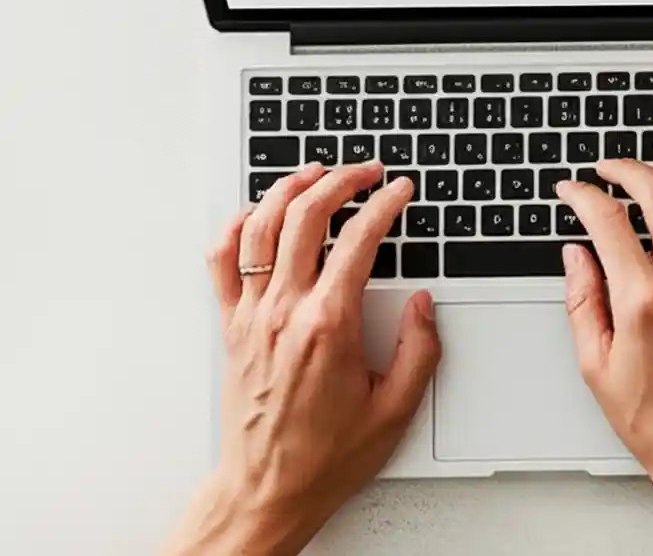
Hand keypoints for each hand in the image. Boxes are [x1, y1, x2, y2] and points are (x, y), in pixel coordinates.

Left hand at [164, 162, 440, 555]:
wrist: (268, 489)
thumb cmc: (325, 456)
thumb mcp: (396, 409)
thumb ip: (418, 350)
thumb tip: (423, 305)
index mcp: (329, 326)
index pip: (359, 240)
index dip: (385, 205)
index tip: (399, 191)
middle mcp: (285, 312)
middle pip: (306, 217)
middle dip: (341, 181)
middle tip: (366, 172)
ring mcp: (253, 316)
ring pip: (260, 228)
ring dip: (289, 189)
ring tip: (315, 173)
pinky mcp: (232, 327)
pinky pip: (222, 262)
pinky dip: (236, 228)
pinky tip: (256, 215)